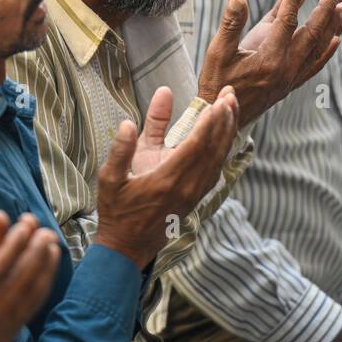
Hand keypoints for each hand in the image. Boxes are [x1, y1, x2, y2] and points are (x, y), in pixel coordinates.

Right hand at [0, 213, 59, 341]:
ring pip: (30, 293)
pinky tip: (48, 272)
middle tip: (43, 227)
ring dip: (44, 267)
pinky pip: (30, 308)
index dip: (13, 246)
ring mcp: (1, 326)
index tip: (24, 226)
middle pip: (20, 278)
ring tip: (54, 243)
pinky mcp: (6, 335)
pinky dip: (42, 287)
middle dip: (34, 250)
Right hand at [94, 85, 239, 267]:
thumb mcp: (110, 179)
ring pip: (218, 158)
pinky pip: (215, 169)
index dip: (210, 122)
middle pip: (214, 149)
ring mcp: (194, 194)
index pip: (196, 146)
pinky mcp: (195, 198)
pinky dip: (222, 149)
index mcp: (167, 180)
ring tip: (232, 107)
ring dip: (227, 132)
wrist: (126, 248)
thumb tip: (127, 122)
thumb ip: (121, 149)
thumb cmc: (116, 211)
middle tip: (231, 94)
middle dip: (225, 119)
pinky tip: (224, 134)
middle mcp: (187, 188)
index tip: (219, 101)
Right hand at [198, 0, 341, 126]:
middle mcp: (286, 70)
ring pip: (320, 47)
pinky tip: (337, 38)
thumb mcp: (216, 52)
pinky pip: (316, 64)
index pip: (287, 24)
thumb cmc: (217, 82)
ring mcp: (292, 77)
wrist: (223, 116)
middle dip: (327, 7)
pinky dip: (327, 50)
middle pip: (313, 34)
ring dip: (333, 24)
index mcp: (267, 61)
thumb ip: (230, 25)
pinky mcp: (293, 83)